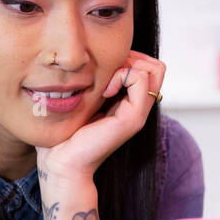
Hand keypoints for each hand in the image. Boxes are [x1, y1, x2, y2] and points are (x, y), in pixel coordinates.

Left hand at [37, 49, 164, 179]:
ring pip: (154, 69)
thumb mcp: (84, 98)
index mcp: (129, 103)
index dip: (130, 58)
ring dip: (128, 65)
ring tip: (106, 83)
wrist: (62, 161)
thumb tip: (94, 58)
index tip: (105, 70)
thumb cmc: (65, 132)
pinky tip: (104, 91)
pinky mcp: (134, 118)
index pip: (148, 67)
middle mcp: (139, 108)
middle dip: (132, 58)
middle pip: (156, 67)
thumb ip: (96, 82)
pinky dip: (122, 75)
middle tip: (108, 72)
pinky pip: (140, 79)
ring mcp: (139, 113)